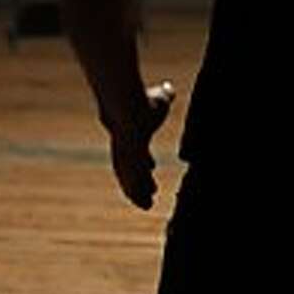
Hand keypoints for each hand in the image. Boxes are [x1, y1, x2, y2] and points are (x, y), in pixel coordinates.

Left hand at [105, 83, 174, 207]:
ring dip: (138, 193)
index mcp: (134, 136)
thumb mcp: (159, 99)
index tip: (152, 166)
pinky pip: (134, 182)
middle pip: (132, 170)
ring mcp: (126, 158)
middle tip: (148, 195)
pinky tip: (145, 204)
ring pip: (131, 180)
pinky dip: (138, 193)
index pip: (140, 151)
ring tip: (147, 206)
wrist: (128, 106)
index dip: (146, 160)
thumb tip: (167, 87)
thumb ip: (163, 95)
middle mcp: (126, 150)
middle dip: (140, 182)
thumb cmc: (144, 101)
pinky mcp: (128, 164)